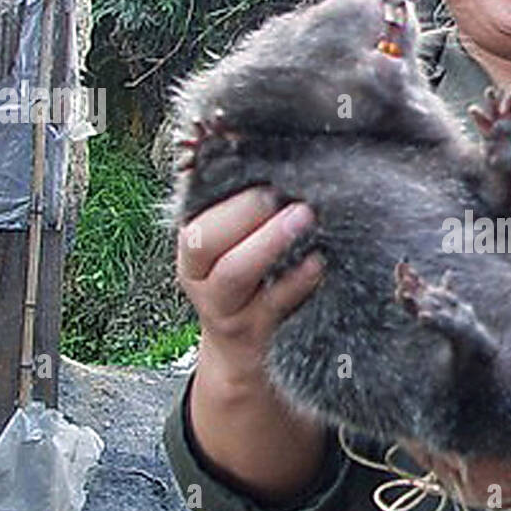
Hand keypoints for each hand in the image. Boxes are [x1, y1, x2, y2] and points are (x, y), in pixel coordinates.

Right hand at [176, 187, 323, 384]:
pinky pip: (272, 305)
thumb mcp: (235, 250)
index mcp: (193, 250)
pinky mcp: (254, 332)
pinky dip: (296, 282)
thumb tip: (256, 157)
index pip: (196, 216)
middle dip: (246, 213)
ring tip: (305, 217)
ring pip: (234, 272)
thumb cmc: (250, 286)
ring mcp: (224, 308)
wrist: (245, 354)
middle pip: (205, 241)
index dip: (228, 197)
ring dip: (270, 242)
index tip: (265, 176)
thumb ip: (243, 211)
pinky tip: (318, 263)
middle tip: (285, 191)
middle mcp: (200, 278)